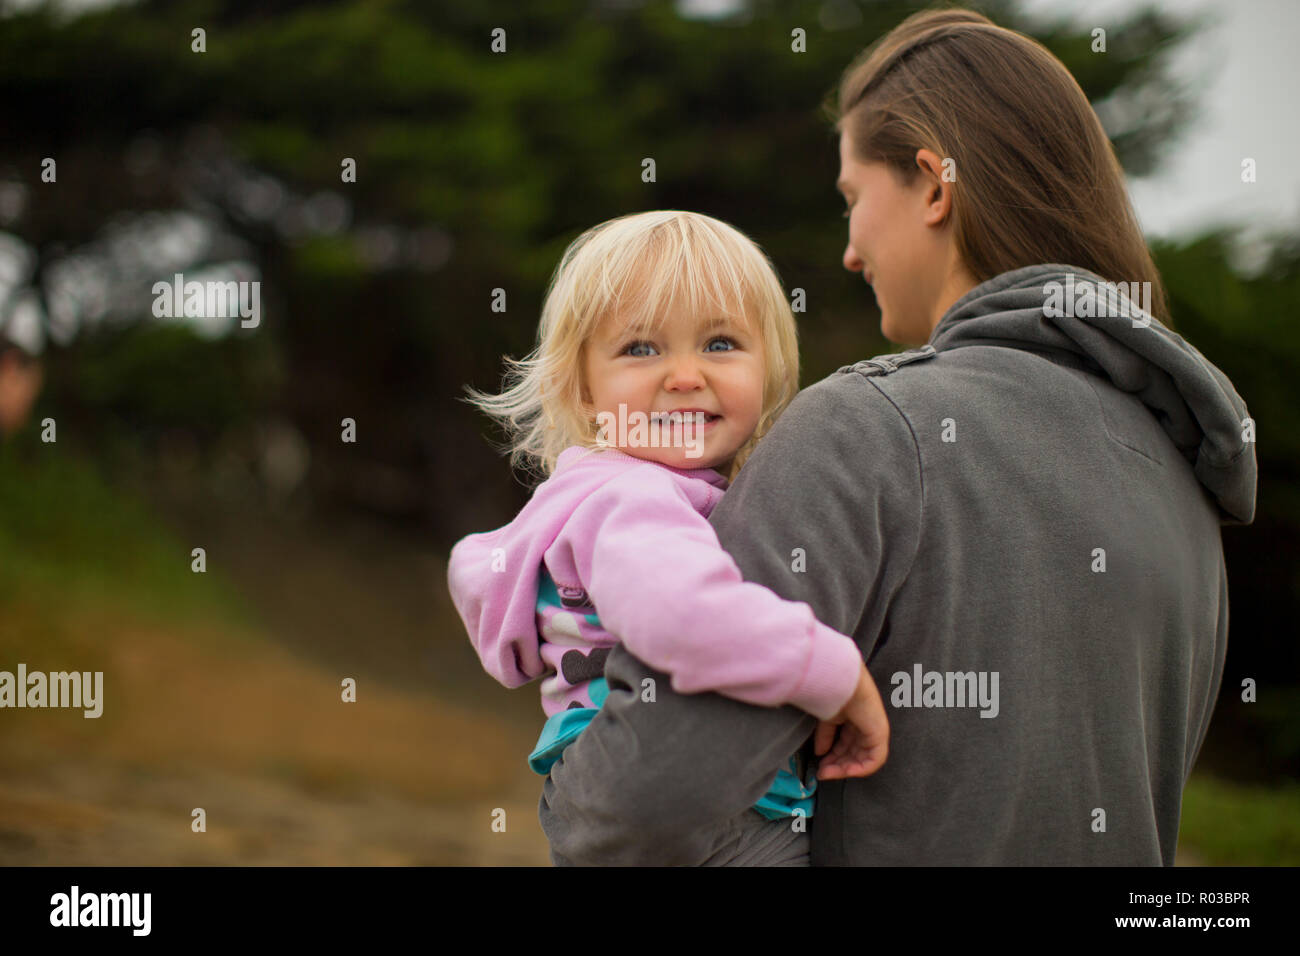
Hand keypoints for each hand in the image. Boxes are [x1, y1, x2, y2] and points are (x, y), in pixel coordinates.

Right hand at [813, 660, 889, 778]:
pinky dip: (860, 769)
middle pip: (854, 754)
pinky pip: (874, 760)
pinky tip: (844, 771)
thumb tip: (820, 753)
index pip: (846, 745)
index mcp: (854, 720)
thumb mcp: (827, 719)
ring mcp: (874, 731)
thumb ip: (825, 737)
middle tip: (822, 773)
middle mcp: (866, 726)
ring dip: (844, 769)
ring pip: (863, 760)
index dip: (833, 757)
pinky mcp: (879, 734)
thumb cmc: (832, 694)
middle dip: (837, 766)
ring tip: (828, 773)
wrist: (839, 682)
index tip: (820, 765)